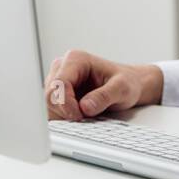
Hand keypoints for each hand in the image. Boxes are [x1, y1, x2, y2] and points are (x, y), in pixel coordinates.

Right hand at [44, 49, 163, 119]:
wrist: (129, 84)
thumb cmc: (126, 82)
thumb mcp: (122, 88)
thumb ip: (104, 96)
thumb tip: (85, 107)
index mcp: (76, 59)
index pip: (59, 83)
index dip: (66, 103)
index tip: (79, 116)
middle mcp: (62, 67)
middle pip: (50, 95)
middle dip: (64, 111)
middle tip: (84, 119)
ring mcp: (58, 80)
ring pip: (49, 104)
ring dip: (64, 115)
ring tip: (85, 116)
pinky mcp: (58, 94)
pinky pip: (52, 109)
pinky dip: (63, 117)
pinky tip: (79, 117)